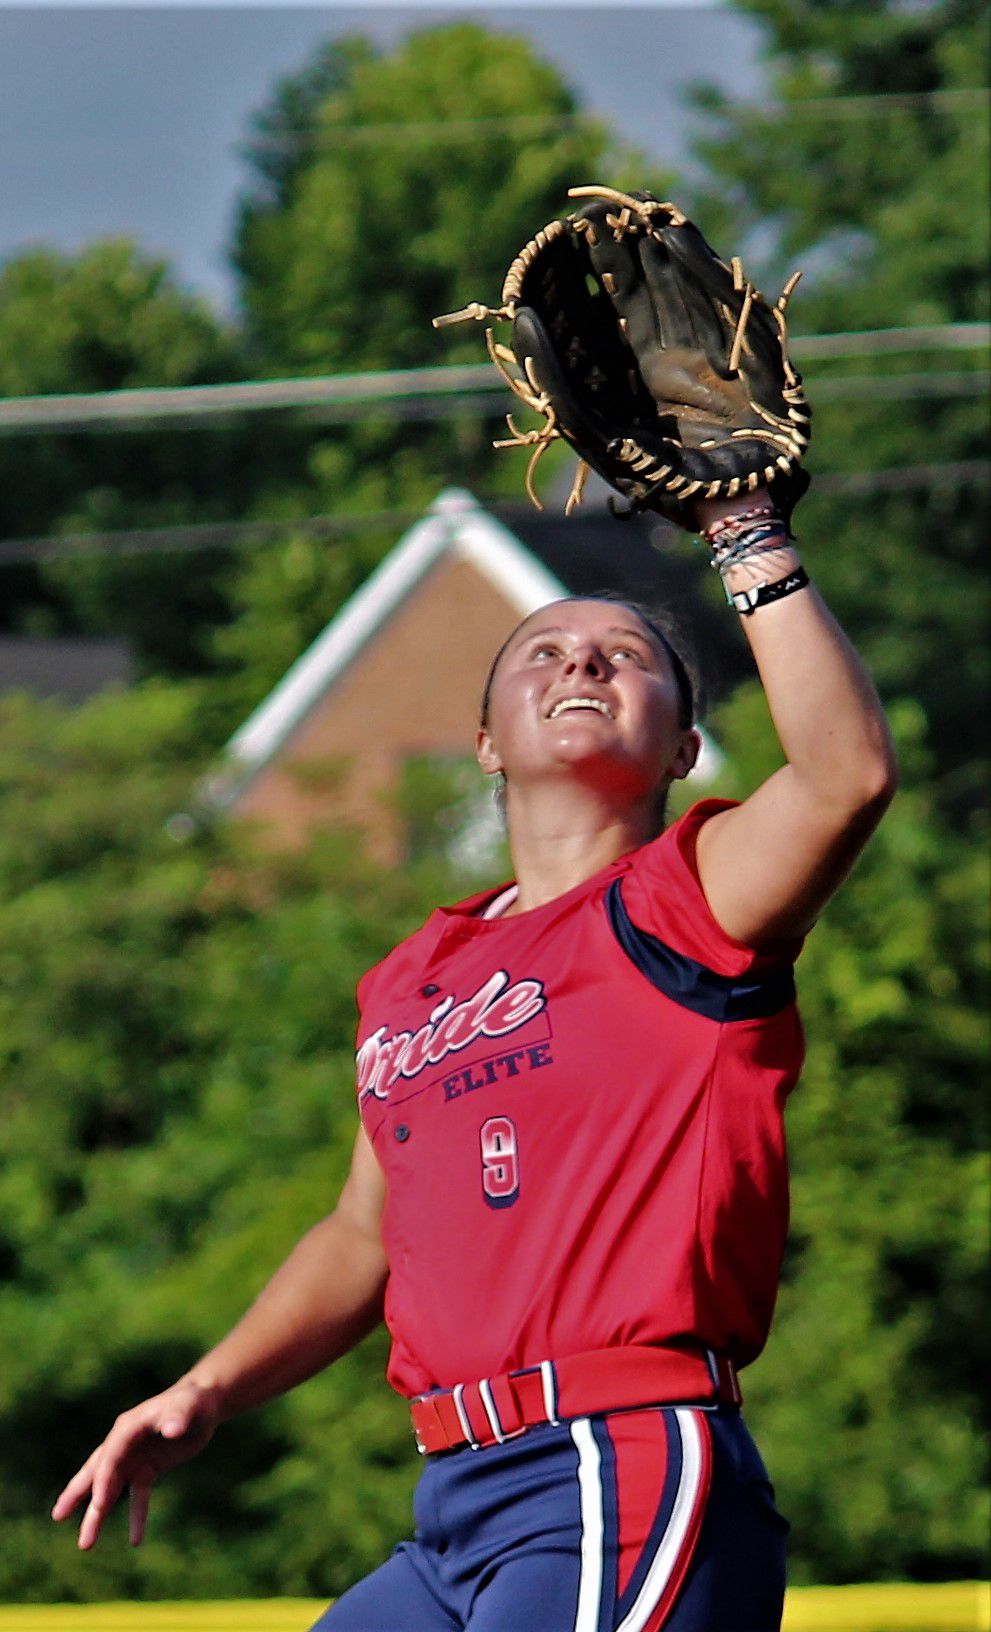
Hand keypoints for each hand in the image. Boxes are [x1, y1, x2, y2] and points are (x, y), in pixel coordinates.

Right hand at [51, 1377, 221, 1548]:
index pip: (111, 1454)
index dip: (104, 1477)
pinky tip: (135, 1540)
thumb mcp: (190, 1407)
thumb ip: (179, 1417)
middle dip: (78, 1493)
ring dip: (98, 1514)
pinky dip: (136, 1517)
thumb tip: (172, 1429)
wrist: (204, 1405)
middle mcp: (125, 1443)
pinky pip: (138, 1496)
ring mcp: (134, 1458)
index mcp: (129, 1426)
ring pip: (111, 1488)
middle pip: (97, 1470)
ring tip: (85, 1544)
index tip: (99, 1502)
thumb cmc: (194, 1402)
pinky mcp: (147, 1469)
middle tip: (57, 1516)